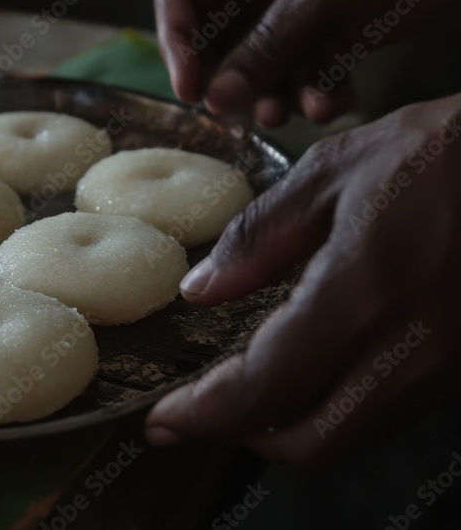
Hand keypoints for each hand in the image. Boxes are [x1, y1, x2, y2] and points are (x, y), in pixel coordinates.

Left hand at [145, 93, 460, 462]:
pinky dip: (334, 410)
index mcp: (362, 294)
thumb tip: (200, 290)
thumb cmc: (437, 152)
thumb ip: (258, 237)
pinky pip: (386, 414)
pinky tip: (308, 375)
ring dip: (289, 426)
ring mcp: (446, 368)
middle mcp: (409, 349)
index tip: (161, 420)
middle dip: (242, 435)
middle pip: (309, 441)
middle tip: (198, 411)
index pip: (265, 385)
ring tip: (243, 394)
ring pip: (350, 435)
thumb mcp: (330, 173)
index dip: (203, 414)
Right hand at [155, 0, 460, 126]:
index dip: (178, 45)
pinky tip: (329, 101)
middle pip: (213, 38)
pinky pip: (294, 72)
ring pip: (253, 64)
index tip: (190, 90)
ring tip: (285, 111)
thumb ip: (268, 45)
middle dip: (229, 78)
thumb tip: (215, 98)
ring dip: (268, 92)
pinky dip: (309, 92)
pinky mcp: (314, 33)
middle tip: (238, 112)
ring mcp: (283, 5)